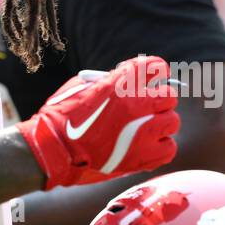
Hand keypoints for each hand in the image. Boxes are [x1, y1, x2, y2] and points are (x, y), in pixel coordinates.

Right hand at [18, 56, 179, 189]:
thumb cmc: (62, 117)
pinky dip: (160, 148)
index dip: (154, 73)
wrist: (53, 151)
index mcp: (121, 82)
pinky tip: (146, 147)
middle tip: (146, 108)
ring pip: (172, 122)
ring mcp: (143, 132)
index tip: (150, 80)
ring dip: (160, 125)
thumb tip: (131, 81)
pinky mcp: (144, 157)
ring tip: (143, 131)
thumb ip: (112, 82)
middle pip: (169, 96)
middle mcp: (137, 104)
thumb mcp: (84, 87)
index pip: (157, 67)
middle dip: (158, 100)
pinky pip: (169, 148)